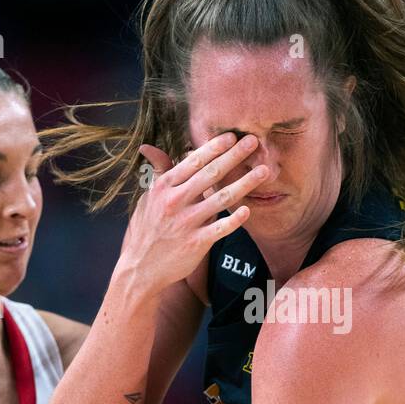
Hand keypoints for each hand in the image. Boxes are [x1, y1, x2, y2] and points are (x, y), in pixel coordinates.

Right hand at [120, 131, 267, 292]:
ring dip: (245, 182)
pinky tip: (248, 209)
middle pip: (211, 174)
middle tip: (254, 141)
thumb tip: (149, 146)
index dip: (214, 147)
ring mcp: (186, 222)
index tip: (232, 136)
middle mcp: (175, 201)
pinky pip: (221, 228)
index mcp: (164, 187)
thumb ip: (158, 172)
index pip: (194, 161)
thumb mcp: (148, 197)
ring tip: (264, 171)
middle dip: (235, 156)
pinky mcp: (196, 243)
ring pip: (222, 198)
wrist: (140, 267)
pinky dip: (235, 219)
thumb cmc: (147, 229)